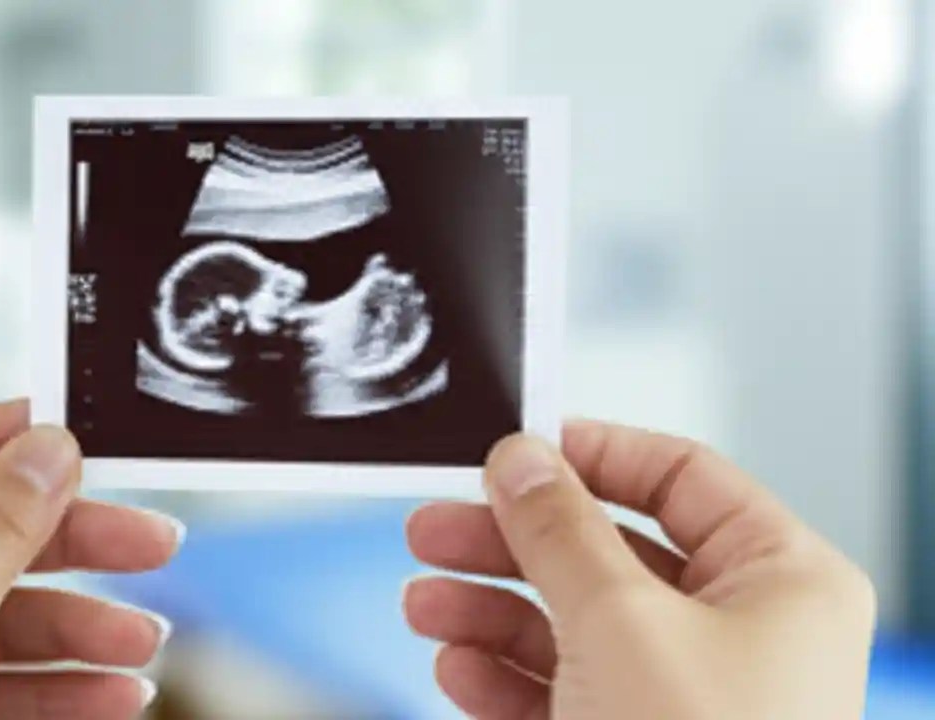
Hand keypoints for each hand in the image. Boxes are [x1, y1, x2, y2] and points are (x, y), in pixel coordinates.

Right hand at [404, 422, 875, 719]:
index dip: (591, 454)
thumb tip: (520, 458)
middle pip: (605, 551)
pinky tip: (456, 664)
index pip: (680, 477)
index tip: (515, 449)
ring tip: (425, 600)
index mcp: (779, 580)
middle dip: (510, 542)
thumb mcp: (620, 621)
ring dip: (489, 610)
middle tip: (435, 525)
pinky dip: (502, 675)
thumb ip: (560, 529)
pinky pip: (561, 688)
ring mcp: (684, 693)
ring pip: (572, 622)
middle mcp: (738, 632)